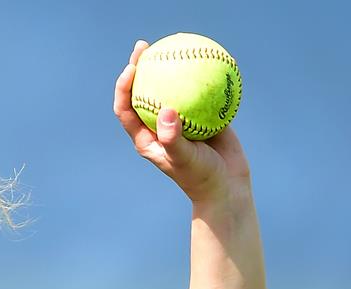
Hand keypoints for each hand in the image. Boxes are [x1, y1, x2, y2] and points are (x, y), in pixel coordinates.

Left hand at [113, 40, 251, 212]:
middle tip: (144, 46)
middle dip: (140, 66)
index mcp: (146, 136)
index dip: (123, 86)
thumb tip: (166, 110)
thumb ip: (172, 138)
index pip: (126, 107)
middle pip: (144, 90)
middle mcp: (160, 125)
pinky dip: (204, 74)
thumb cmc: (202, 177)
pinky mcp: (202, 115)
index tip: (130, 68)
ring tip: (175, 41)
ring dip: (170, 64)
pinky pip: (201, 91)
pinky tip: (213, 55)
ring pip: (172, 86)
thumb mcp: (185, 160)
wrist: (228, 186)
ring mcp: (181, 119)